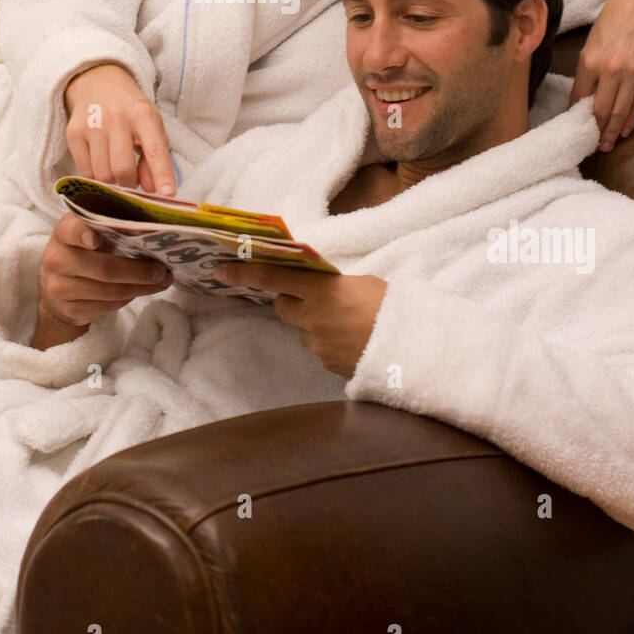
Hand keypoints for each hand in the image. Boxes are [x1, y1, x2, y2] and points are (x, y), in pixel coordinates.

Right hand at [31, 212, 172, 347]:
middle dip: (138, 271)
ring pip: (109, 292)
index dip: (83, 234)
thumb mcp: (91, 230)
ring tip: (161, 281)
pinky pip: (107, 307)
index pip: (71, 230)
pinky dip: (129, 298)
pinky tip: (141, 290)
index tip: (96, 239)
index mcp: (64, 232)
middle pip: (104, 268)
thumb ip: (111, 223)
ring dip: (140, 288)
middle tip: (162, 270)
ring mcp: (60, 287)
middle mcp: (57, 259)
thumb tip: (155, 225)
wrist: (57, 287)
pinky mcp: (70, 309)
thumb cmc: (84, 250)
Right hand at [64, 62, 176, 194]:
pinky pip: (85, 172)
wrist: (98, 83)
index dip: (162, 174)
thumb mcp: (151, 128)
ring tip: (116, 168)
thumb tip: (153, 189)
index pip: (155, 150)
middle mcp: (117, 117)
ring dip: (112, 181)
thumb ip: (155, 159)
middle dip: (129, 183)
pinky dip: (95, 177)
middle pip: (122, 169)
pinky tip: (101, 163)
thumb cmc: (131, 112)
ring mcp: (92, 124)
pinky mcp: (73, 132)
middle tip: (132, 179)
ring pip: (102, 175)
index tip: (168, 195)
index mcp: (143, 115)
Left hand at [213, 261, 385, 377]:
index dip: (243, 273)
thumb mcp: (363, 284)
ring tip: (349, 322)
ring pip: (304, 329)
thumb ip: (334, 284)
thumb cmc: (393, 308)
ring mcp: (318, 344)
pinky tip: (354, 339)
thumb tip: (320, 287)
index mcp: (321, 291)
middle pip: (282, 306)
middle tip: (314, 297)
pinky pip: (320, 348)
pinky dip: (330, 342)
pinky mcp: (328, 364)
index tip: (220, 269)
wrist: (413, 348)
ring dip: (316, 323)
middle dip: (291, 300)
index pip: (272, 278)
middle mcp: (312, 318)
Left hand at [570, 0, 633, 150]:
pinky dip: (633, 118)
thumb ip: (588, 66)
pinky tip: (626, 130)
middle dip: (596, 130)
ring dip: (613, 131)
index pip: (579, 96)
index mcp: (590, 59)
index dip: (576, 114)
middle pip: (601, 109)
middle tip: (591, 146)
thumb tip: (583, 93)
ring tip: (607, 144)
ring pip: (622, 110)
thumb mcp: (592, 39)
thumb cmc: (615, 16)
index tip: (573, 126)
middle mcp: (612, 69)